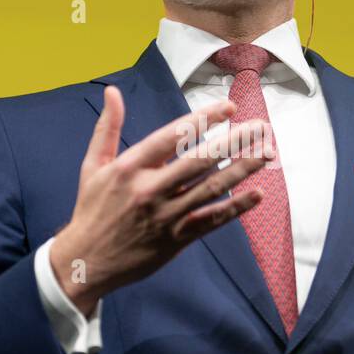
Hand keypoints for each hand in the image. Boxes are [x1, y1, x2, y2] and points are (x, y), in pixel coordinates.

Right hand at [50, 85, 272, 314]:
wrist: (86, 261)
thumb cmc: (92, 209)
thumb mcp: (93, 166)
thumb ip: (107, 127)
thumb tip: (113, 92)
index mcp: (129, 168)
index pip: (172, 137)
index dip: (203, 120)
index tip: (229, 108)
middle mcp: (150, 190)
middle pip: (199, 161)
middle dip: (234, 141)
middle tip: (260, 126)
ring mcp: (165, 217)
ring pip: (211, 189)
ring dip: (243, 169)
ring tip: (266, 152)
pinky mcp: (176, 239)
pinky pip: (211, 220)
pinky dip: (236, 208)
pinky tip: (257, 194)